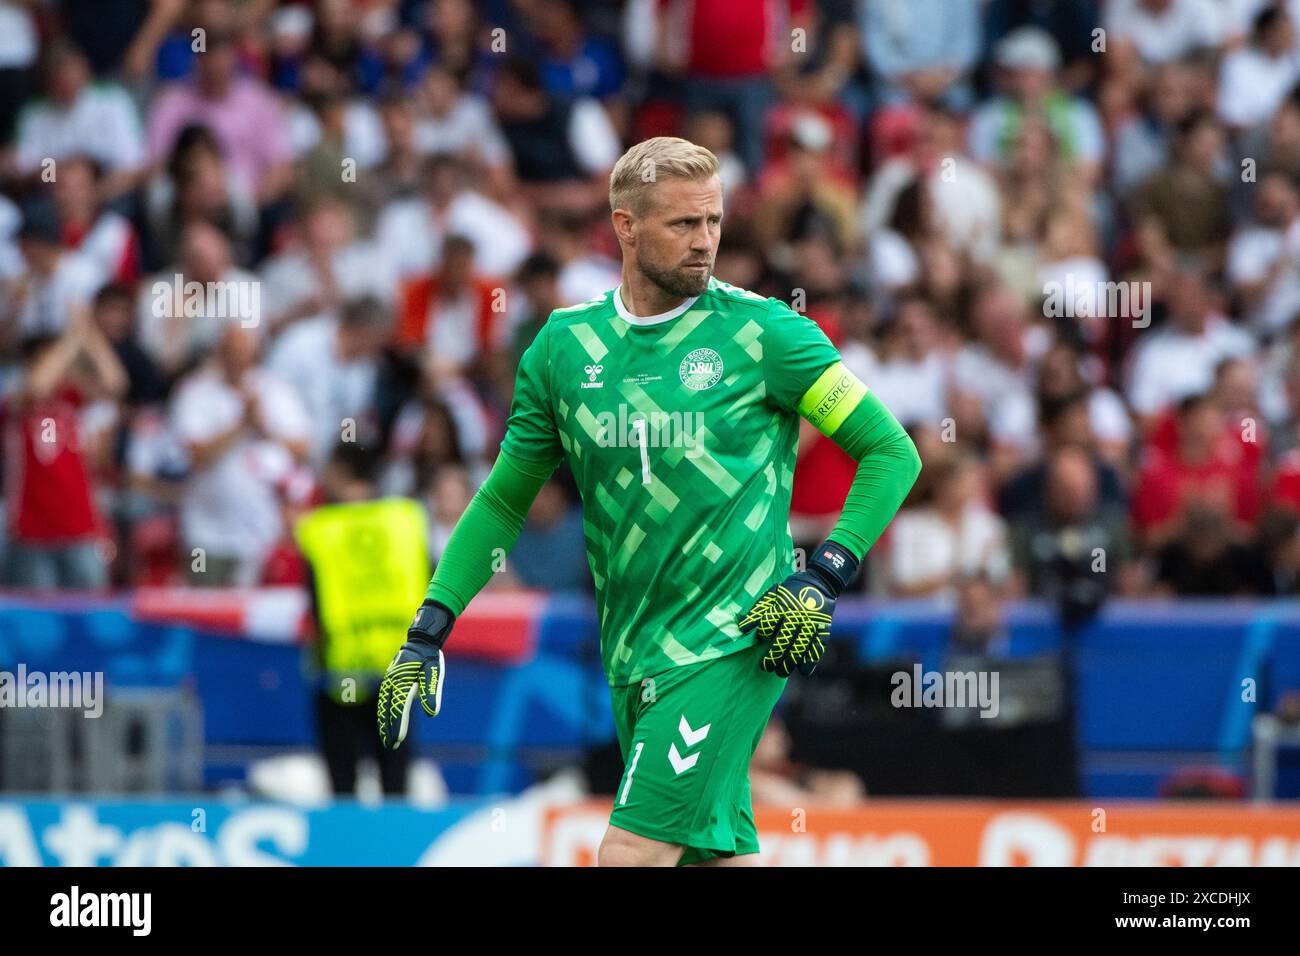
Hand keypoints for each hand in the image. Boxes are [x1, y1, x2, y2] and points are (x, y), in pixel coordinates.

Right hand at [377, 600, 453, 750]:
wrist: (420, 641)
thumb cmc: (429, 658)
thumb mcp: (434, 672)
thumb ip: (431, 692)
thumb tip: (432, 712)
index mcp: (402, 680)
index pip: (399, 708)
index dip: (398, 725)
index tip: (398, 740)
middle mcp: (391, 682)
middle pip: (388, 710)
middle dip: (389, 728)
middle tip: (391, 745)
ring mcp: (388, 682)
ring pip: (384, 707)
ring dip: (384, 723)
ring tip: (387, 739)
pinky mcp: (390, 683)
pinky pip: (384, 701)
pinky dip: (384, 714)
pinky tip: (385, 723)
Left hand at [738, 540, 856, 676]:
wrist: (819, 583)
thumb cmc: (790, 592)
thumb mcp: (772, 595)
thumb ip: (758, 611)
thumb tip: (742, 629)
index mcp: (783, 606)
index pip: (769, 623)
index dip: (763, 632)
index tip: (762, 638)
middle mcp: (797, 616)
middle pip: (783, 640)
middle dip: (773, 656)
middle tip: (765, 667)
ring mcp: (811, 624)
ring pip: (799, 647)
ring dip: (789, 663)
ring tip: (780, 672)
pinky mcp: (823, 630)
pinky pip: (817, 648)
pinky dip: (810, 660)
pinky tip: (803, 671)